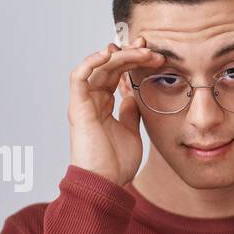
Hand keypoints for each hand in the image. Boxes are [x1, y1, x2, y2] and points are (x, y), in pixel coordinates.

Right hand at [67, 35, 164, 185]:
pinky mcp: (77, 107)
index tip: (155, 56)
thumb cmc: (116, 164)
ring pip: (98, 67)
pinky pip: (78, 77)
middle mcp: (92, 100)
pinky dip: (91, 62)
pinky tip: (108, 53)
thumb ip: (130, 112)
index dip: (134, 61)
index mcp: (104, 105)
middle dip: (131, 54)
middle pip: (109, 66)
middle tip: (152, 51)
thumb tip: (134, 95)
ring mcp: (84, 102)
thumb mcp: (132, 131)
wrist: (106, 183)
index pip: (117, 74)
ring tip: (142, 52)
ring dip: (120, 55)